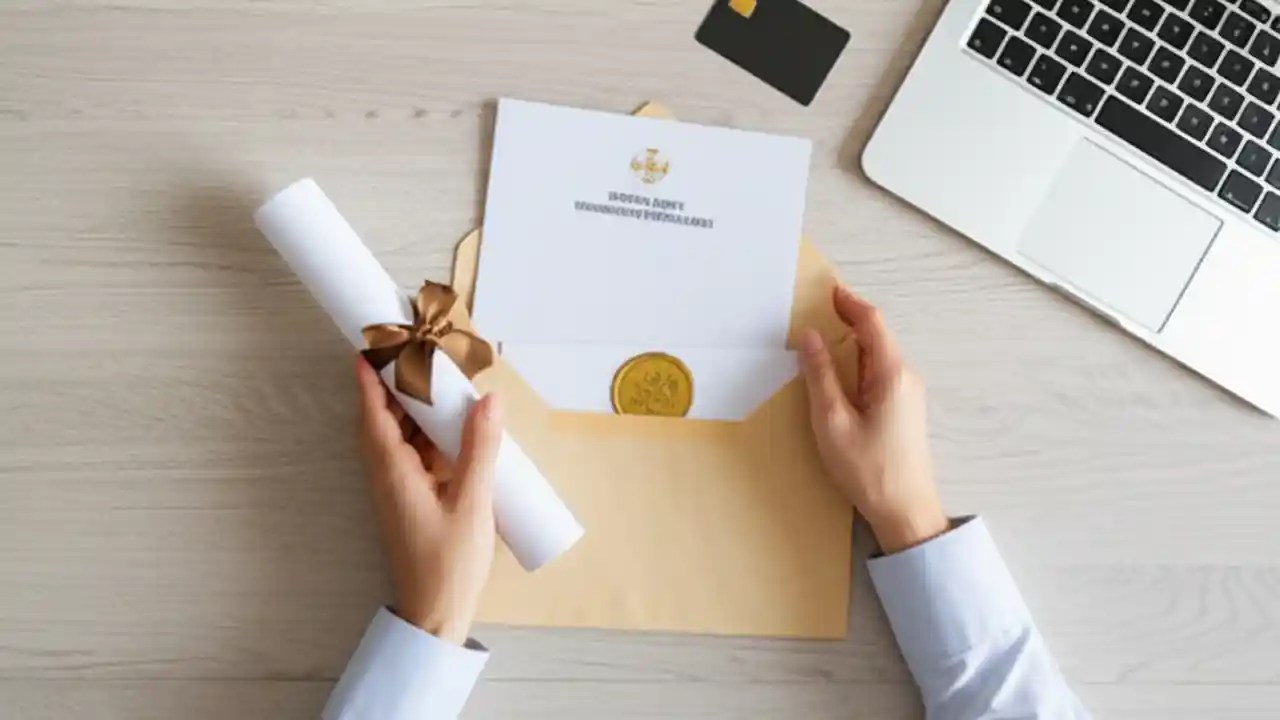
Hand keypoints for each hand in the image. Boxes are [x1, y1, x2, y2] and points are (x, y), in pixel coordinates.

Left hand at [354, 356, 501, 643]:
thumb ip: (480, 449)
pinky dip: (425, 437)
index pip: (374, 416)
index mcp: (394, 473)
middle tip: (414, 354)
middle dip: (394, 388)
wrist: (436, 614)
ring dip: (412, 412)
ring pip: (398, 440)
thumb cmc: (449, 563)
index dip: (369, 381)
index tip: (367, 348)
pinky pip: (411, 458)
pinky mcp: (410, 503)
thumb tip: (487, 400)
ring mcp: (398, 492)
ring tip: (438, 384)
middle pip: (383, 422)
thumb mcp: (473, 502)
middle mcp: (388, 478)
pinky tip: (451, 432)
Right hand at [799, 286, 948, 553]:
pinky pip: (881, 372)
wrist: (906, 510)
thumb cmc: (868, 469)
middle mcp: (906, 377)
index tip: (827, 290)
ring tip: (822, 340)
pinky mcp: (905, 408)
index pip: (872, 322)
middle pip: (878, 335)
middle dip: (849, 319)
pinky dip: (860, 362)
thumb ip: (820, 375)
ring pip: (879, 354)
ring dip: (853, 343)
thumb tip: (809, 337)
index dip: (848, 303)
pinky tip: (840, 374)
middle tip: (817, 311)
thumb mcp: (832, 421)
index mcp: (891, 374)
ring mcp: (909, 393)